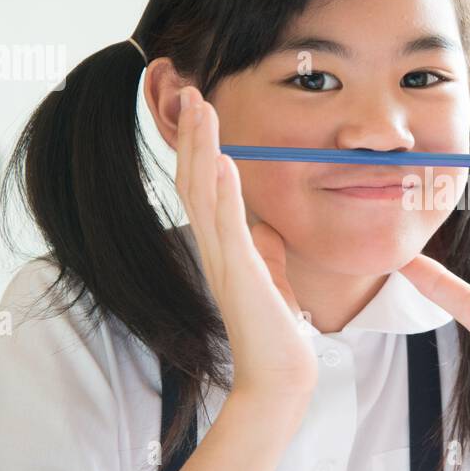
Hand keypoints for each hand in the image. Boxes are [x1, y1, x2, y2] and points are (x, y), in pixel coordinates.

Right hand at [175, 86, 319, 408]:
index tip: (199, 107)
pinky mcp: (242, 276)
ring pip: (204, 193)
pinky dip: (223, 191)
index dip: (198, 146)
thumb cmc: (276, 332)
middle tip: (190, 91)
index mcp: (222, 247)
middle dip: (193, 134)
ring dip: (202, 147)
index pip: (203, 186)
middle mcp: (216, 250)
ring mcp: (225, 261)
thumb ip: (264, 249)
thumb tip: (266, 227)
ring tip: (199, 108)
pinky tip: (222, 160)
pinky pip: (228, 226)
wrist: (279, 378)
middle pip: (194, 180)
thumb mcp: (272, 279)